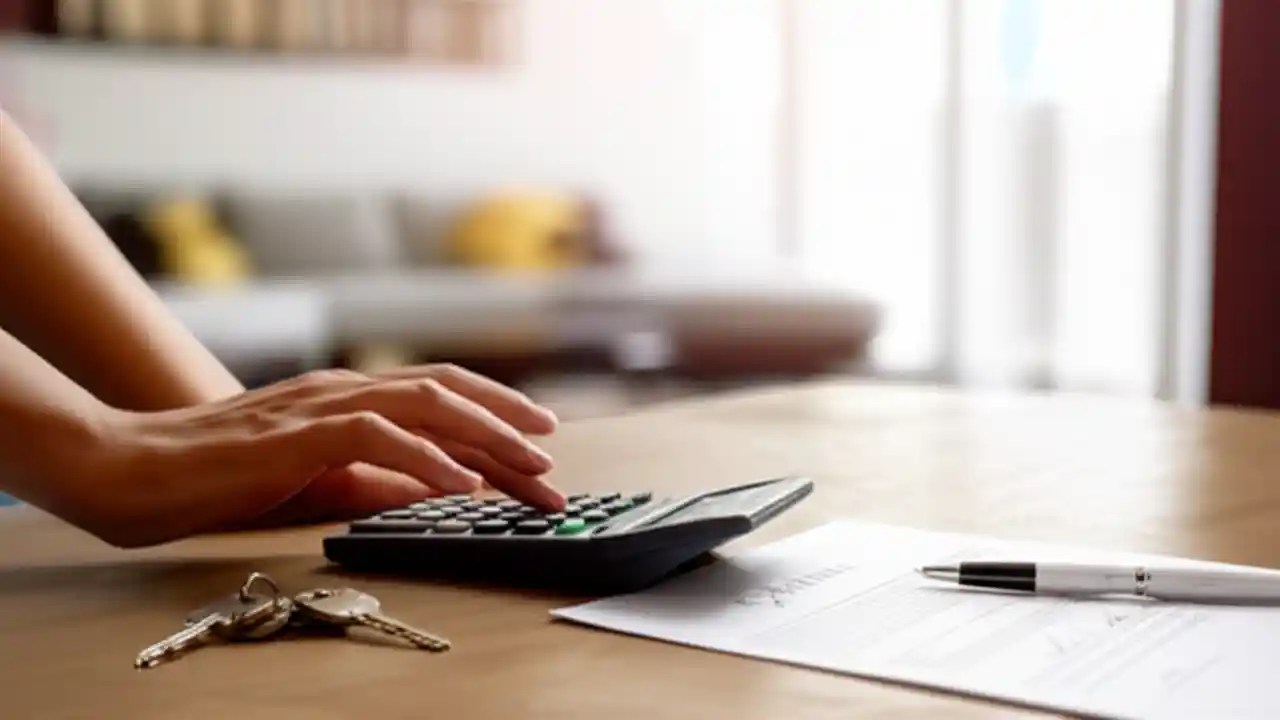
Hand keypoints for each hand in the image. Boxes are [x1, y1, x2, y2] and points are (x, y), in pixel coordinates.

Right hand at [61, 364, 561, 546]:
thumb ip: (376, 480)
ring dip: (484, 434)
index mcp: (349, 397)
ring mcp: (322, 404)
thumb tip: (438, 491)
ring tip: (528, 464)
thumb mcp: (320, 480)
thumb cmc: (224, 476)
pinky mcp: (300, 433)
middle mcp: (344, 389)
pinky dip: (426, 457)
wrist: (139, 469)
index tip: (538, 449)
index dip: (493, 419)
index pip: (438, 399)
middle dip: (507, 421)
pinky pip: (377, 438)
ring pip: (424, 403)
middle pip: (446, 391)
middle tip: (552, 457)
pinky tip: (461, 481)